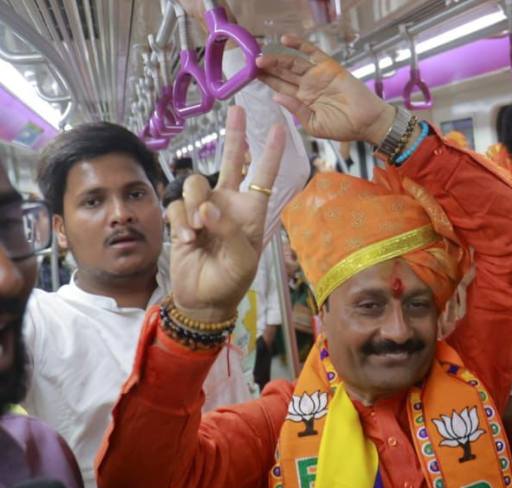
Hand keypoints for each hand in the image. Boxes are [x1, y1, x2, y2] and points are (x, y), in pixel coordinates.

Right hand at [167, 106, 285, 322]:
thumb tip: (209, 207)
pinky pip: (177, 205)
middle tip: (236, 110)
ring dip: (193, 207)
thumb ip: (229, 230)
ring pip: (195, 184)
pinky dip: (180, 221)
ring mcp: (205, 209)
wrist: (203, 298)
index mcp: (252, 212)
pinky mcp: (183, 217)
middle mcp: (229, 204)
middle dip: (235, 136)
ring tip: (198, 233)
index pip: (264, 176)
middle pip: (232, 162)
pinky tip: (187, 239)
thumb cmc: (231, 280)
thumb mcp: (242, 259)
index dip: (270, 153)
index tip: (279, 127)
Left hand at [256, 35, 394, 143]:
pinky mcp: (329, 67)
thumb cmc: (344, 128)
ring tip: (261, 59)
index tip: (249, 76)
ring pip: (293, 63)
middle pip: (283, 74)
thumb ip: (297, 111)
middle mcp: (308, 86)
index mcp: (303, 101)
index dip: (266, 81)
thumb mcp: (315, 126)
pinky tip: (285, 40)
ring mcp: (318, 75)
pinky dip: (299, 45)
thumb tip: (277, 97)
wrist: (367, 122)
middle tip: (250, 64)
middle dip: (267, 69)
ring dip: (277, 59)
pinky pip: (312, 52)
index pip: (280, 88)